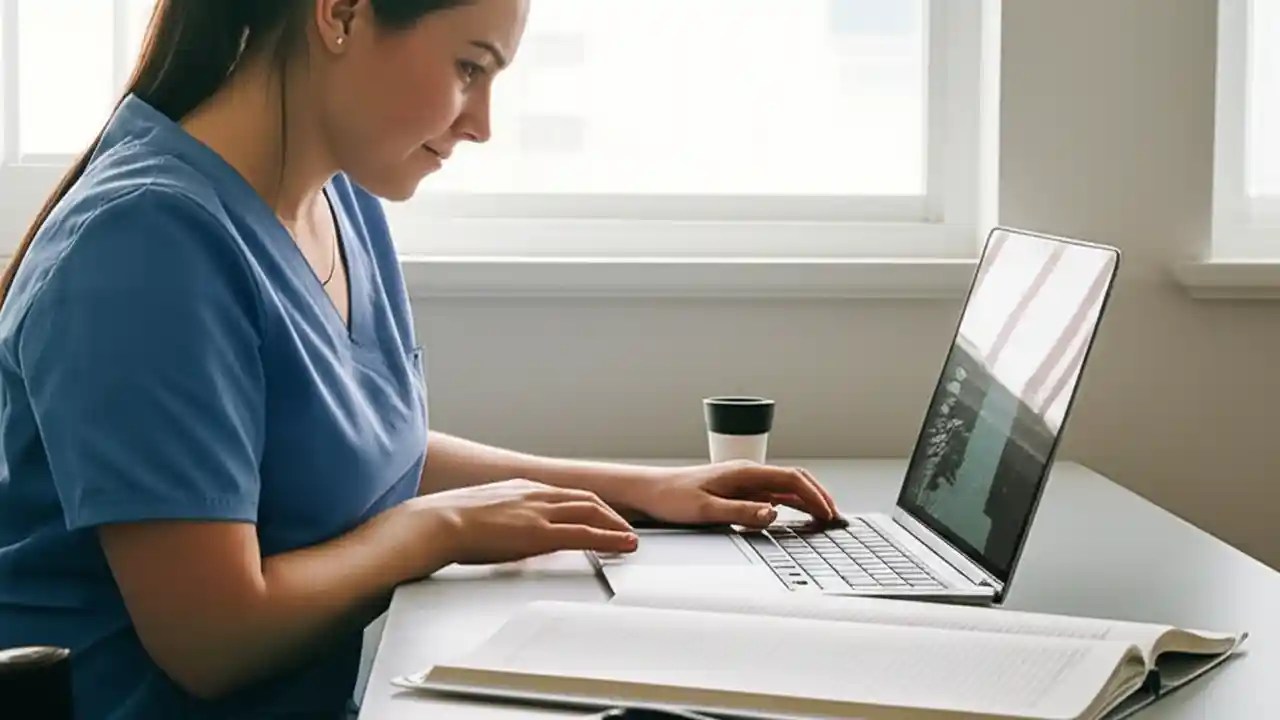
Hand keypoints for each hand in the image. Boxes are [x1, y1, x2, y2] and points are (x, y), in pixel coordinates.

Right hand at [408, 479, 638, 564]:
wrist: (436, 523)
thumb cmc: (447, 522)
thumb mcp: (479, 513)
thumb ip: (497, 519)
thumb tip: (499, 533)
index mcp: (520, 488)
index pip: (563, 493)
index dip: (586, 504)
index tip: (598, 512)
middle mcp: (535, 494)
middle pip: (585, 499)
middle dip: (608, 512)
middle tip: (623, 526)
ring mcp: (539, 512)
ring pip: (591, 512)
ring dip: (615, 525)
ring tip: (629, 538)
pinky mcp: (540, 533)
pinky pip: (585, 534)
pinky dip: (609, 538)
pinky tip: (623, 545)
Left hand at [628, 460, 839, 528]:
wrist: (650, 491)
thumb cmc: (671, 497)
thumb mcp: (705, 509)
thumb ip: (740, 512)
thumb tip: (772, 514)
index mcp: (743, 473)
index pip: (790, 478)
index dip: (814, 495)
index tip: (828, 512)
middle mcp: (747, 474)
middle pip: (793, 480)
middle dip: (818, 496)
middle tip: (835, 516)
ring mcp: (743, 482)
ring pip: (784, 487)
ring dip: (806, 500)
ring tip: (824, 516)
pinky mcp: (737, 491)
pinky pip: (771, 494)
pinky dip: (790, 504)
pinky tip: (795, 515)